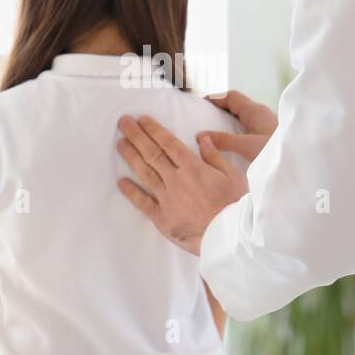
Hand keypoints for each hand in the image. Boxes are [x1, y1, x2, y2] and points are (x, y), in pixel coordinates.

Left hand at [115, 114, 247, 255]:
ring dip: (131, 157)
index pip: (169, 143)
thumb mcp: (232, 175)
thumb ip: (214, 156)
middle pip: (152, 154)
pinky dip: (131, 192)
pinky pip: (143, 203)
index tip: (141, 119)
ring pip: (145, 173)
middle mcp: (176, 180)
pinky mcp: (162, 218)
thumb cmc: (235, 205)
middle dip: (136, 136)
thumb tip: (202, 138)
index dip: (153, 129)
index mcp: (193, 167)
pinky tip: (121, 182)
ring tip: (120, 144)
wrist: (230, 236)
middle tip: (123, 122)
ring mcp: (167, 199)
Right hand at [201, 89, 277, 161]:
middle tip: (202, 120)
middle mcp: (261, 115)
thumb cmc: (279, 151)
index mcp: (255, 111)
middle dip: (219, 111)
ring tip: (213, 134)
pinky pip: (248, 130)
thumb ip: (225, 140)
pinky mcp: (270, 138)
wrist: (305, 163)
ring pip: (242, 119)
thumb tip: (199, 135)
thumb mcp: (248, 146)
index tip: (198, 105)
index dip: (214, 98)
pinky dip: (236, 133)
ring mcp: (266, 126)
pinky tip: (231, 146)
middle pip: (236, 106)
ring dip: (228, 123)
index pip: (231, 96)